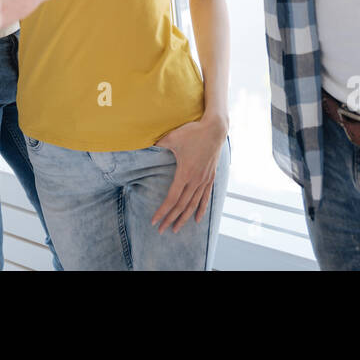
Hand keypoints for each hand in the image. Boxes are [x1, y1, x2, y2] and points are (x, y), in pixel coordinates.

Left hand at [150, 114, 227, 233]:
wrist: (215, 129)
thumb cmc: (193, 132)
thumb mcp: (172, 137)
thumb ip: (158, 144)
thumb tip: (144, 146)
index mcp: (185, 173)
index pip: (172, 198)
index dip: (163, 211)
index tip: (154, 221)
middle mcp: (195, 180)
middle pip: (181, 206)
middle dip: (170, 219)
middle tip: (161, 230)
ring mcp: (204, 180)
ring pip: (193, 205)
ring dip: (184, 218)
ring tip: (176, 229)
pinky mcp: (210, 177)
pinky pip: (205, 197)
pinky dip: (200, 209)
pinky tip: (197, 219)